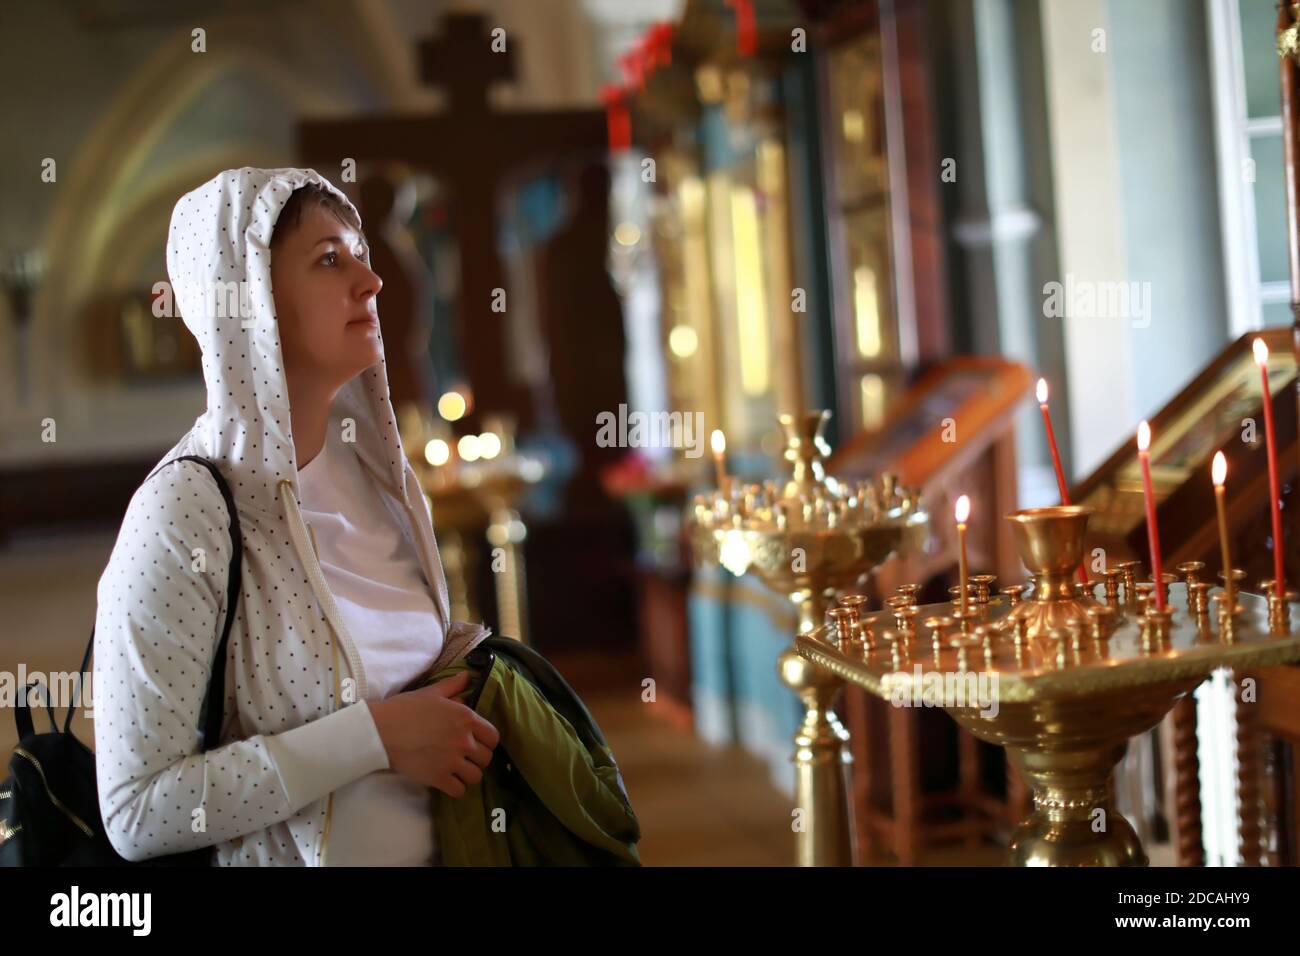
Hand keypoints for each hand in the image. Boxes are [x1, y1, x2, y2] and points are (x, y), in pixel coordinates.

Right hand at [367, 671, 499, 796]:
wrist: (381, 730)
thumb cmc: (405, 708)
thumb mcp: (432, 692)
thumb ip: (453, 686)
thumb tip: (467, 677)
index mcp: (466, 718)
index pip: (493, 737)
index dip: (487, 741)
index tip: (477, 742)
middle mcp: (464, 740)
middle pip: (486, 758)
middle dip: (478, 758)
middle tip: (466, 756)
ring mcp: (452, 761)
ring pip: (476, 776)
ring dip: (468, 774)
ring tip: (458, 770)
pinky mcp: (438, 778)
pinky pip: (459, 791)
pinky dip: (455, 788)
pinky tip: (448, 780)